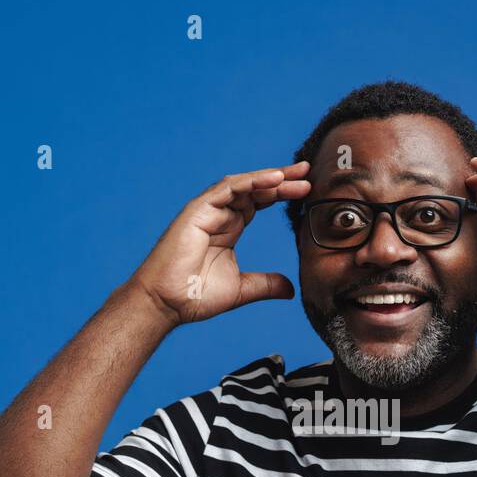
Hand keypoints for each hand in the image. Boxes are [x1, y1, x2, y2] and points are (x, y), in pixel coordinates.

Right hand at [128, 161, 311, 324]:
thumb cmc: (195, 297)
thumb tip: (291, 289)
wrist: (167, 304)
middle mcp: (219, 216)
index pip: (260, 203)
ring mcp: (208, 211)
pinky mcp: (197, 210)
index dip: (283, 194)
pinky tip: (273, 179)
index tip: (308, 190)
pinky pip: (227, 188)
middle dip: (282, 180)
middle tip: (308, 173)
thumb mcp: (242, 290)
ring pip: (243, 185)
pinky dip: (251, 182)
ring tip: (296, 174)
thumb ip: (267, 285)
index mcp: (229, 229)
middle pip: (255, 189)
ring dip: (270, 178)